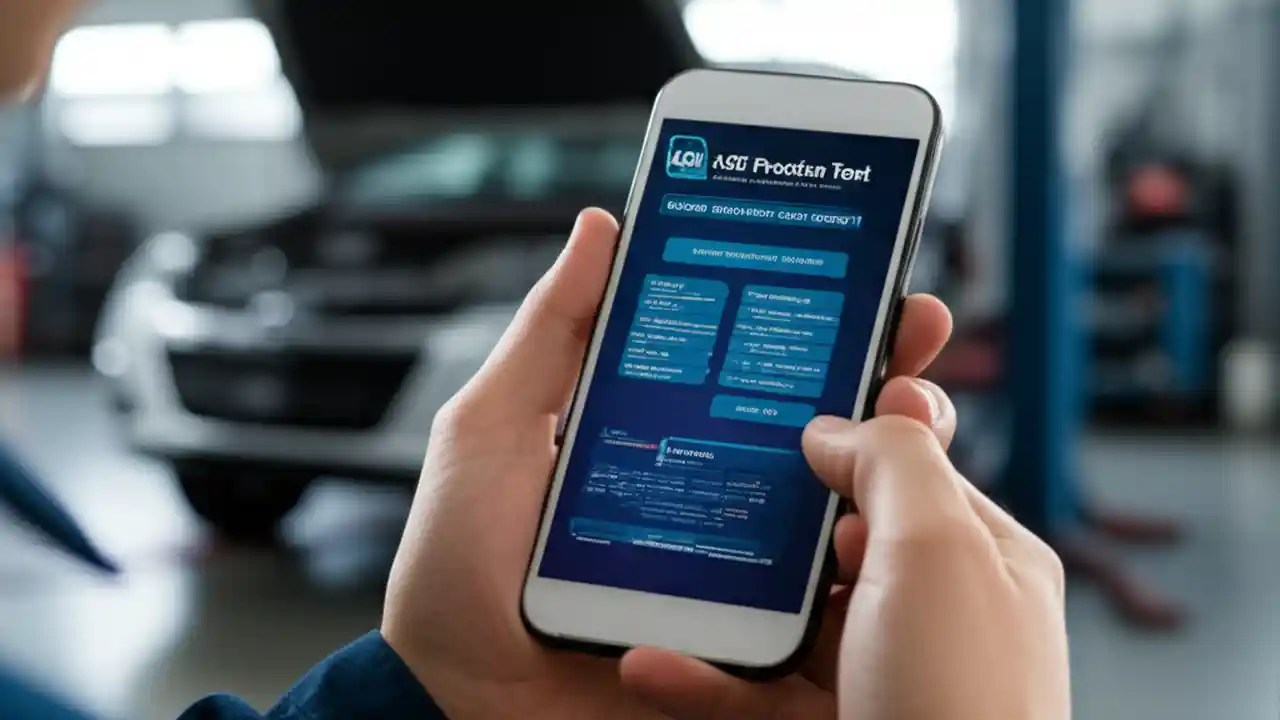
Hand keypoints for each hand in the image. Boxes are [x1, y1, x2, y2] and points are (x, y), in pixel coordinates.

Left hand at [382, 207, 955, 718]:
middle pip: (820, 435)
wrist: (458, 704)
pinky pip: (821, 611)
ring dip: (893, 465)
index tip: (867, 278)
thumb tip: (602, 230)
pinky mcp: (746, 649)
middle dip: (880, 380)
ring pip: (842, 515)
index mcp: (664, 441)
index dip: (816, 323)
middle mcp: (715, 501)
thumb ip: (550, 334)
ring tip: (913, 419)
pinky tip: (874, 525)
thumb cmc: (456, 569)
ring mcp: (736, 577)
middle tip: (910, 337)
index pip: (756, 371)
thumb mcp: (491, 431)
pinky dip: (858, 569)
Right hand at [622, 388, 1070, 719]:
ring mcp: (877, 676)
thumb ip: (893, 462)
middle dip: (771, 513)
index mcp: (977, 558)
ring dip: (720, 599)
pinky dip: (700, 676)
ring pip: (785, 618)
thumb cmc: (965, 705)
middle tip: (708, 476)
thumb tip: (835, 426)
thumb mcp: (938, 551)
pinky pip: (752, 691)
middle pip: (835, 539)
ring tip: (661, 571)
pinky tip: (653, 661)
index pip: (910, 467)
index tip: (785, 400)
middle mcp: (929, 615)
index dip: (855, 430)